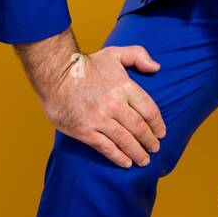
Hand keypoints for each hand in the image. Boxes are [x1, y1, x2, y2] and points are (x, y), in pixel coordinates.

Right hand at [42, 45, 166, 168]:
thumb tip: (157, 67)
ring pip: (125, 141)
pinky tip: (126, 163)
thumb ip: (138, 55)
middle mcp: (114, 104)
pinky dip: (118, 158)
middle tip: (155, 148)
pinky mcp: (85, 131)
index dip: (158, 124)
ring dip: (138, 152)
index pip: (149, 110)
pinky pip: (106, 148)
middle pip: (140, 128)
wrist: (55, 75)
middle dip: (150, 141)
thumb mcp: (114, 53)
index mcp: (124, 87)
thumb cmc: (86, 65)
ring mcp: (99, 119)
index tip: (162, 132)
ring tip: (144, 160)